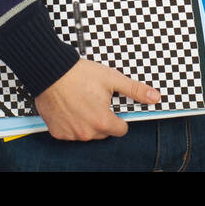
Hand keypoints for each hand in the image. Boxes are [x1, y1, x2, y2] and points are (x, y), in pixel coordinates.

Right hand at [33, 59, 159, 140]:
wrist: (50, 71)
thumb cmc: (78, 74)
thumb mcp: (112, 78)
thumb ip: (135, 90)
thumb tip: (154, 96)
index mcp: (103, 122)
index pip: (121, 129)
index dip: (119, 117)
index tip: (112, 106)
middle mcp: (87, 132)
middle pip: (104, 132)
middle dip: (102, 118)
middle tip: (94, 100)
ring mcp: (71, 134)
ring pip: (87, 133)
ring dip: (86, 122)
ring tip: (80, 101)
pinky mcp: (58, 132)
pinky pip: (70, 132)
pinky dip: (71, 123)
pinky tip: (69, 107)